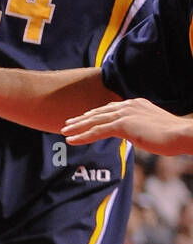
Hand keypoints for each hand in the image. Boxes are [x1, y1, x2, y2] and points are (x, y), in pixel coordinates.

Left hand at [63, 99, 192, 154]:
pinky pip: (97, 131)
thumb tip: (137, 135)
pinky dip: (82, 135)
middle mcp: (127, 105)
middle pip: (99, 112)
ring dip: (77, 127)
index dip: (95, 114)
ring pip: (94, 121)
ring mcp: (124, 114)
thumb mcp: (154, 129)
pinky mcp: (122, 125)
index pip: (109, 109)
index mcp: (134, 104)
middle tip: (67, 123)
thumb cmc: (172, 136)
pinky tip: (71, 140)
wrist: (180, 134)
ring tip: (64, 131)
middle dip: (82, 119)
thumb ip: (142, 128)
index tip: (83, 119)